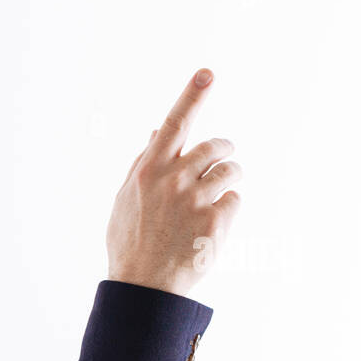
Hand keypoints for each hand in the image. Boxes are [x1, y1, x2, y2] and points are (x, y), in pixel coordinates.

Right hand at [106, 68, 241, 297]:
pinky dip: (227, 207)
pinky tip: (210, 224)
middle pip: (214, 146)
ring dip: (229, 178)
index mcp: (148, 171)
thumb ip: (143, 164)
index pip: (174, 124)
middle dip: (224, 150)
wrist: (144, 288)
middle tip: (225, 157)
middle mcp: (172, 180)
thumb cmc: (131, 243)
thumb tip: (158, 132)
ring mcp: (195, 200)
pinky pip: (234, 199)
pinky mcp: (215, 220)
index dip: (191, 96)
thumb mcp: (125, 201)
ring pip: (229, 171)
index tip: (207, 73)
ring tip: (216, 196)